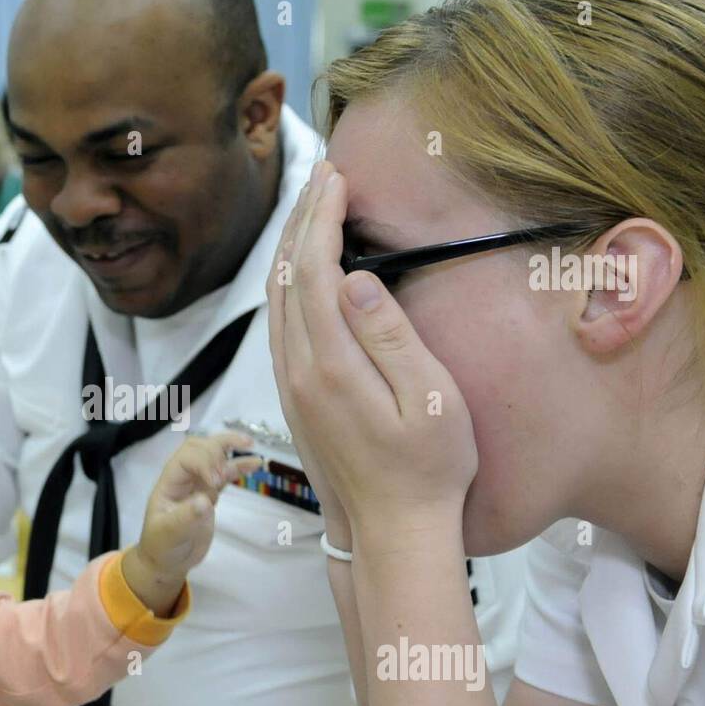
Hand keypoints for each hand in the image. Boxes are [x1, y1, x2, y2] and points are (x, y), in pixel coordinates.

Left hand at [125, 432, 261, 614]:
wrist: (167, 561)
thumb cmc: (162, 547)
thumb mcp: (170, 535)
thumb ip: (185, 518)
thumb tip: (204, 501)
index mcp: (169, 482)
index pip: (186, 458)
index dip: (203, 463)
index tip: (215, 483)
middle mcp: (183, 478)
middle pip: (199, 448)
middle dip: (215, 450)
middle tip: (225, 473)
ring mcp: (198, 484)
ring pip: (213, 456)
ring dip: (229, 447)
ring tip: (249, 444)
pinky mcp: (210, 494)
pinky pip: (225, 474)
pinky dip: (239, 466)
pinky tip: (257, 462)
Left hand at [266, 161, 476, 538]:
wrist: (392, 532)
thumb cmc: (428, 470)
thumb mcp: (429, 401)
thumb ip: (391, 336)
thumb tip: (356, 278)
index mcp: (331, 366)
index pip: (315, 270)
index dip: (324, 218)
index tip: (338, 177)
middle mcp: (298, 372)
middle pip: (286, 277)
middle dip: (303, 219)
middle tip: (324, 173)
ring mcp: (290, 386)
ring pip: (275, 299)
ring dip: (290, 246)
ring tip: (313, 205)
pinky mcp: (293, 397)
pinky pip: (278, 324)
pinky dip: (287, 282)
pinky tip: (303, 268)